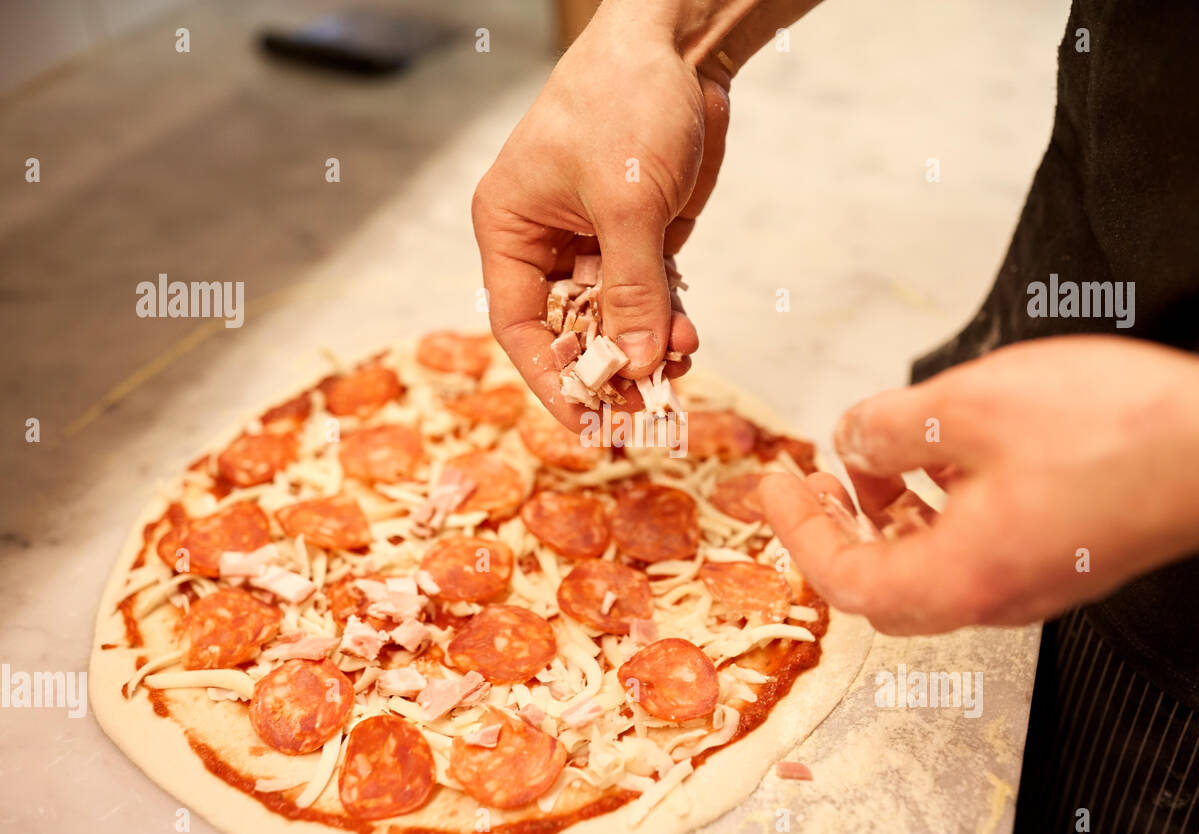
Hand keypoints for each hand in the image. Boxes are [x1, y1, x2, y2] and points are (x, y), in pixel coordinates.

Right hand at [472, 3, 728, 428]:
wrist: (679, 45)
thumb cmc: (625, 102)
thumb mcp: (626, 203)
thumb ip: (633, 290)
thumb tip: (641, 366)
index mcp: (510, 229)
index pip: (519, 325)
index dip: (551, 378)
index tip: (585, 423)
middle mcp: (545, 243)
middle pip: (569, 330)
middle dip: (608, 368)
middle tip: (646, 404)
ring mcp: (595, 242)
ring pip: (614, 319)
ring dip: (647, 347)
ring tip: (683, 365)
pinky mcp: (640, 237)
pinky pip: (648, 297)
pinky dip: (667, 321)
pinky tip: (688, 336)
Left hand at [760, 336, 1198, 634]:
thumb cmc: (1116, 431)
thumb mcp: (968, 408)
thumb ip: (890, 428)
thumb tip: (848, 438)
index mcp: (959, 577)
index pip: (843, 580)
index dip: (796, 531)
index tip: (773, 486)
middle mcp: (993, 596)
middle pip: (883, 585)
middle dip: (836, 530)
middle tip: (812, 482)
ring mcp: (1032, 583)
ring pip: (929, 566)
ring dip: (887, 517)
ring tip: (874, 458)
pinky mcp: (1062, 558)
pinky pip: (975, 548)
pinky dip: (938, 510)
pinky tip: (944, 460)